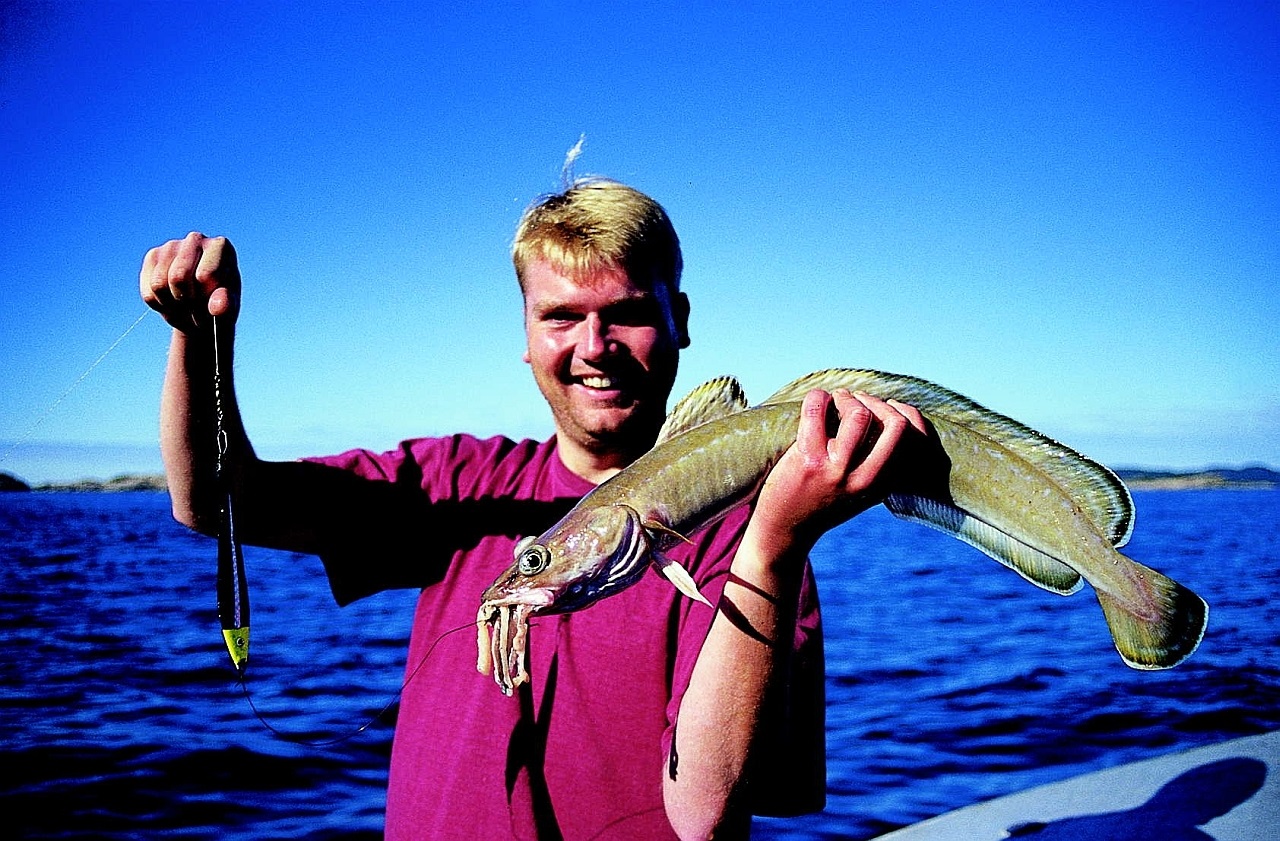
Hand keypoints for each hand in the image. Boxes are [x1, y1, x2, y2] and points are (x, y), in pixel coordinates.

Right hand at [140, 232, 240, 332]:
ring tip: (186, 307)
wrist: (202, 307)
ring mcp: (171, 245)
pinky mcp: (153, 256)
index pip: (206, 275)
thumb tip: (218, 307)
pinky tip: (173, 301)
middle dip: (186, 301)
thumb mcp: (228, 310)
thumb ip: (227, 308)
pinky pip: (148, 291)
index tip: (213, 306)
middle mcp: (196, 239)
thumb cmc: (219, 305)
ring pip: (158, 285)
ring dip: (172, 306)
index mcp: (221, 247)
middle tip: (197, 309)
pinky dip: (160, 305)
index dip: (206, 299)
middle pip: (178, 277)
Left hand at [749, 388, 932, 557]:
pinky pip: (818, 412)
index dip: (902, 412)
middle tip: (857, 401)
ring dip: (846, 399)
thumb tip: (887, 414)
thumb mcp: (861, 490)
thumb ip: (878, 464)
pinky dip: (818, 398)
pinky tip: (816, 402)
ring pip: (859, 416)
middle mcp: (866, 479)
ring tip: (835, 400)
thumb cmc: (823, 500)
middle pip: (896, 425)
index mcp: (884, 484)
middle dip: (877, 403)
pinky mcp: (808, 461)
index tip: (882, 407)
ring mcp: (837, 471)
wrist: (784, 528)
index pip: (916, 439)